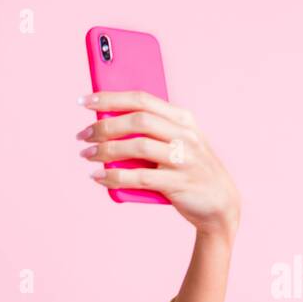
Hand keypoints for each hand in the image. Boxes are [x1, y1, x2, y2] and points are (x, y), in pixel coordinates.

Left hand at [77, 91, 240, 237]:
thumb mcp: (176, 143)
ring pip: (138, 146)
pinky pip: (140, 178)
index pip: (142, 99)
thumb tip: (106, 125)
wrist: (219, 203)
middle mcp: (185, 134)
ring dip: (107, 150)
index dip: (111, 97)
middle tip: (83, 135)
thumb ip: (150, 132)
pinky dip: (115, 177)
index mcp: (182, 118)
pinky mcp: (178, 183)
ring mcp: (183, 158)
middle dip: (105, 125)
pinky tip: (98, 177)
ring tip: (87, 155)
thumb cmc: (188, 169)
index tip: (85, 100)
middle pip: (138, 120)